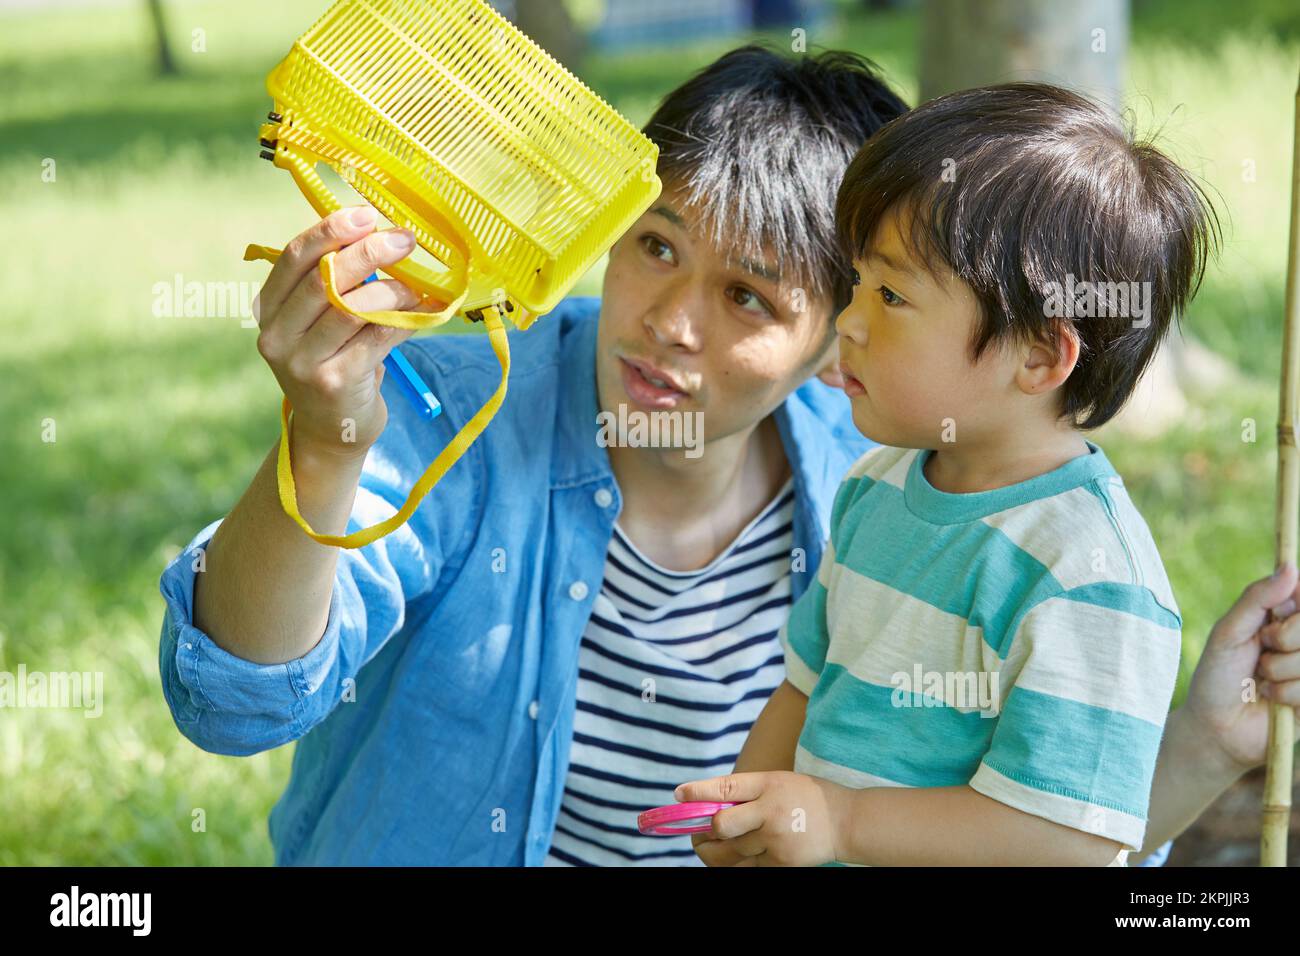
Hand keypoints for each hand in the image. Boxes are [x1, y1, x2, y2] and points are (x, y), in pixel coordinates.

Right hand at [252, 206, 437, 459]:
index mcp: (270, 309)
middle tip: (404, 240)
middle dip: (368, 254)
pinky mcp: (334, 382)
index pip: (294, 258)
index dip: (330, 231)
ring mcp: (303, 362)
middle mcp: (278, 335)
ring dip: (393, 290)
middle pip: (324, 280)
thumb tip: (383, 236)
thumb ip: (336, 284)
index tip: (366, 214)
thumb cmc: (334, 362)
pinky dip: (404, 319)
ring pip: (352, 309)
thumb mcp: (321, 322)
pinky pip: (376, 338)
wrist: (332, 430)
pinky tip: (423, 312)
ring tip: (419, 285)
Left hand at [677, 771, 848, 866]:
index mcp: (769, 784)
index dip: (699, 792)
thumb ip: (746, 791)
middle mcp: (771, 812)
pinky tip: (732, 857)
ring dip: (712, 852)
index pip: (727, 787)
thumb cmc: (805, 797)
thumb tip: (707, 804)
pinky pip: (745, 868)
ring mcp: (776, 840)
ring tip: (708, 847)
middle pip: (721, 826)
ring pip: (729, 853)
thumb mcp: (777, 781)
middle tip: (698, 833)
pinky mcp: (781, 863)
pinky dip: (734, 864)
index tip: (679, 795)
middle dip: (703, 832)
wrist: (845, 822)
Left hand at [1184, 562, 1299, 771]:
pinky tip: (1273, 700)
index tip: (1279, 613)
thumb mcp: (1229, 632)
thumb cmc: (1217, 676)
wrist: (1216, 728)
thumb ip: (1257, 599)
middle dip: (1284, 638)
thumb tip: (1290, 566)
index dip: (1296, 606)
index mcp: (1285, 618)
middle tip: (1262, 651)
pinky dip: (1288, 693)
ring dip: (1281, 670)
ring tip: (1262, 680)